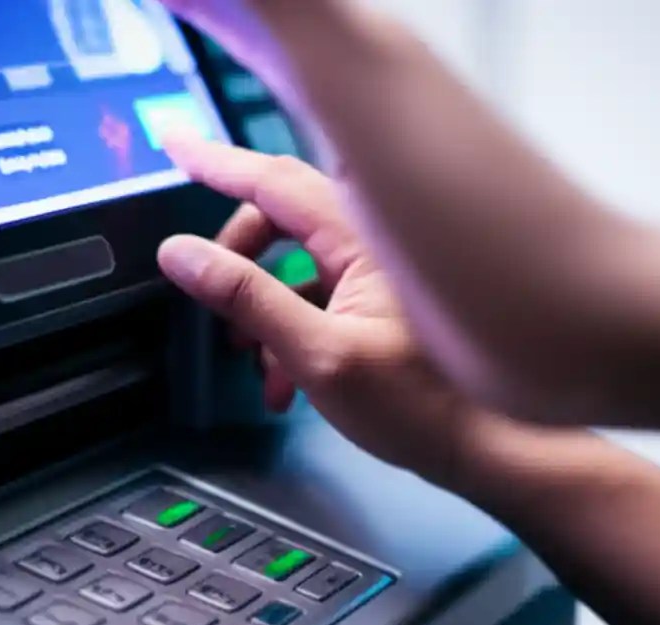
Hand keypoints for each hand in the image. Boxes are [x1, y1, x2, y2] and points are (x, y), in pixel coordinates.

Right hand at [156, 138, 471, 479]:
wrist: (484, 445)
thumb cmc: (423, 405)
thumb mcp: (318, 354)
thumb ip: (246, 299)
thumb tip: (184, 256)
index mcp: (363, 235)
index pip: (273, 179)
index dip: (216, 162)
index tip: (174, 144)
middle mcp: (374, 239)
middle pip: (279, 216)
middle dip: (237, 259)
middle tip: (210, 301)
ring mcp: (378, 269)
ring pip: (294, 261)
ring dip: (261, 306)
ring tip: (252, 361)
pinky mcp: (381, 299)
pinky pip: (318, 291)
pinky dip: (290, 327)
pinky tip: (286, 381)